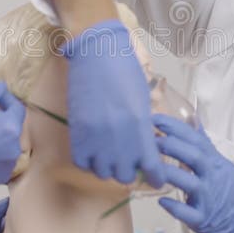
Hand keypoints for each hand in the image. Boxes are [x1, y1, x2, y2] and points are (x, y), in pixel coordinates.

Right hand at [0, 82, 25, 224]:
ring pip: (7, 143)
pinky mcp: (1, 175)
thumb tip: (3, 88)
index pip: (17, 108)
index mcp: (11, 126)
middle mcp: (15, 146)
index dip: (6, 102)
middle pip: (13, 126)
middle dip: (0, 120)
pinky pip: (2, 159)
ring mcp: (9, 162)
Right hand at [61, 19, 163, 186]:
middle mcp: (119, 139)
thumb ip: (144, 129)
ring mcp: (96, 138)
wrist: (97, 54)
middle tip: (129, 162)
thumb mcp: (143, 102)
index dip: (155, 177)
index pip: (152, 169)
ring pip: (103, 172)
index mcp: (140, 129)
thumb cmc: (125, 72)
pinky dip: (89, 161)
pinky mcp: (77, 134)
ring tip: (110, 155)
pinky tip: (94, 150)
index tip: (155, 178)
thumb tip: (145, 149)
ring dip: (108, 167)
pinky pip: (83, 163)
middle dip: (129, 171)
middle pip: (125, 176)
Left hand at [153, 114, 233, 232]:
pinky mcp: (202, 219)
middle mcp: (212, 177)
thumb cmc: (227, 186)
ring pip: (190, 184)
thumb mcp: (218, 161)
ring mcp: (208, 198)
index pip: (196, 140)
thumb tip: (192, 116)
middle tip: (150, 140)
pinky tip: (161, 200)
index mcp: (214, 161)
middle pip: (194, 157)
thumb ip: (202, 141)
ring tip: (150, 167)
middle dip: (172, 146)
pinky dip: (175, 207)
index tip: (155, 119)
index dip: (176, 128)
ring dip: (170, 174)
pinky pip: (188, 213)